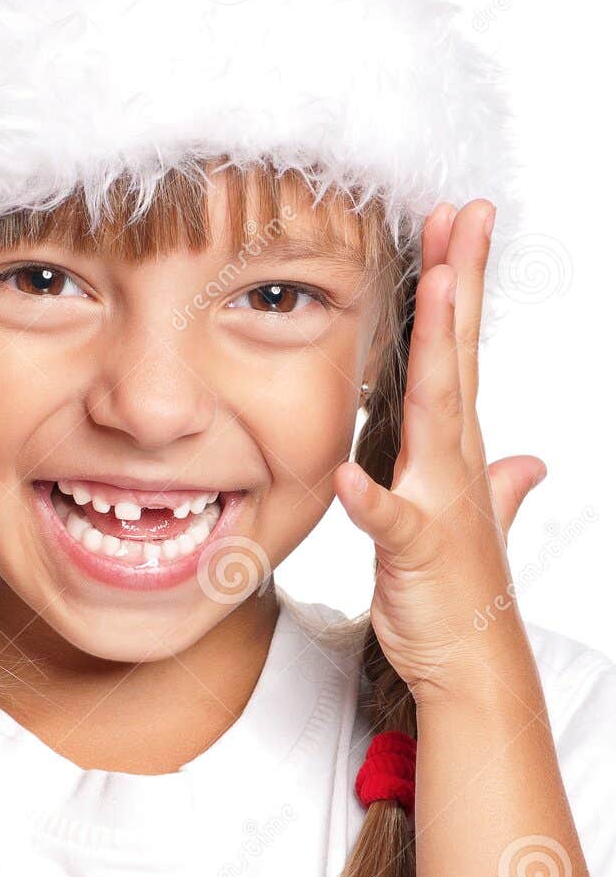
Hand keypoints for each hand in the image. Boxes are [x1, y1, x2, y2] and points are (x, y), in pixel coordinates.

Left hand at [331, 198, 544, 704]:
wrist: (469, 662)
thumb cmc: (460, 593)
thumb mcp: (475, 524)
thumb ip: (502, 485)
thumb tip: (530, 461)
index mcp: (455, 450)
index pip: (456, 352)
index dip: (460, 285)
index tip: (460, 220)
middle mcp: (453, 463)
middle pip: (454, 357)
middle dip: (459, 284)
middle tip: (461, 214)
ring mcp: (440, 501)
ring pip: (437, 413)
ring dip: (434, 351)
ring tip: (434, 287)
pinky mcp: (416, 550)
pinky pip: (390, 521)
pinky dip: (369, 500)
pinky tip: (345, 476)